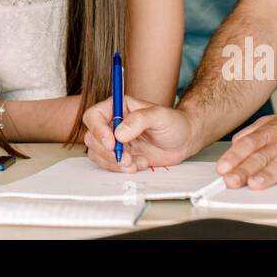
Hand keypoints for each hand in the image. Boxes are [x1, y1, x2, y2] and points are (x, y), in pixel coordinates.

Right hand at [82, 94, 199, 171]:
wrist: (184, 140)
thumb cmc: (174, 122)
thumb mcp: (160, 116)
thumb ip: (140, 119)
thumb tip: (119, 133)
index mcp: (118, 107)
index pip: (94, 116)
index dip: (98, 131)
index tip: (111, 143)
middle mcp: (113, 123)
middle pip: (92, 138)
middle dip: (108, 152)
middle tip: (127, 158)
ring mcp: (115, 141)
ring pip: (98, 153)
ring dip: (114, 163)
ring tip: (135, 163)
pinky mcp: (121, 155)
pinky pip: (109, 164)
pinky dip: (122, 169)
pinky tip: (139, 164)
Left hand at [214, 102, 276, 189]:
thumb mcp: (274, 122)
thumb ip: (253, 133)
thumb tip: (234, 144)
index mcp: (271, 131)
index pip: (248, 144)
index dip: (234, 157)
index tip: (222, 169)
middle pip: (262, 155)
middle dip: (245, 169)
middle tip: (231, 181)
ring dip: (269, 174)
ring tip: (255, 184)